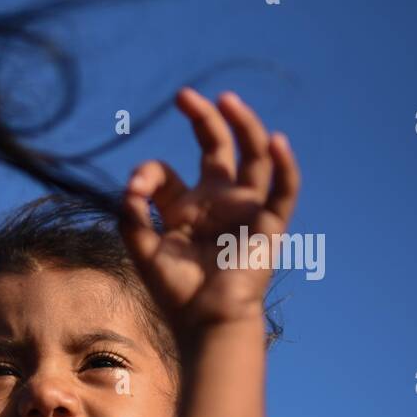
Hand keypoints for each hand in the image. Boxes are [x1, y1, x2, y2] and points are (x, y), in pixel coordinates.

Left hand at [119, 88, 300, 338]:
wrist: (205, 320)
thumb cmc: (176, 291)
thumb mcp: (144, 251)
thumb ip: (132, 217)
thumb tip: (131, 186)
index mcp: (185, 207)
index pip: (168, 173)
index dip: (150, 173)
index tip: (137, 187)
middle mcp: (217, 202)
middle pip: (217, 148)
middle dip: (204, 119)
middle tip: (186, 96)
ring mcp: (245, 209)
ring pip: (254, 157)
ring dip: (245, 126)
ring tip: (227, 101)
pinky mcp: (269, 223)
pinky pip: (284, 189)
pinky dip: (285, 165)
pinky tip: (277, 140)